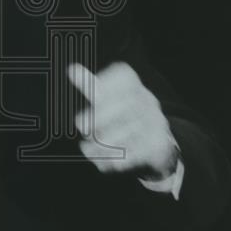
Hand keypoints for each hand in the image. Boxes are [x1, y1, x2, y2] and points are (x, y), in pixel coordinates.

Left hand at [67, 61, 178, 181]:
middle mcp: (148, 102)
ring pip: (129, 132)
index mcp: (135, 87)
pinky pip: (138, 152)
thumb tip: (72, 69)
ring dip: (104, 143)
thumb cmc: (125, 116)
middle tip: (82, 127)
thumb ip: (91, 86)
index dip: (109, 82)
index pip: (125, 76)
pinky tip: (102, 162)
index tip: (93, 95)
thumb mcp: (109, 99)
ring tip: (87, 149)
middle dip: (101, 117)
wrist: (157, 145)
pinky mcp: (158, 145)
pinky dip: (117, 159)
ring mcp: (155, 123)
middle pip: (126, 105)